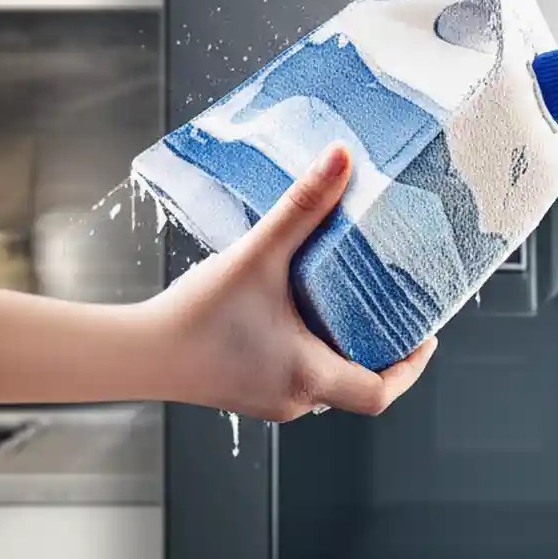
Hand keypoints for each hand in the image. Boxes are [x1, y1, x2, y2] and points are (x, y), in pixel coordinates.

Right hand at [142, 141, 437, 421]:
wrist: (132, 353)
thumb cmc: (193, 315)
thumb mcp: (257, 254)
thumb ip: (302, 207)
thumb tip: (342, 158)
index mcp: (310, 377)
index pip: (381, 394)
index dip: (411, 367)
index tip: (425, 335)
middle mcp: (295, 399)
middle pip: (359, 386)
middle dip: (381, 350)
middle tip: (393, 309)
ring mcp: (269, 400)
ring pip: (327, 381)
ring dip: (344, 348)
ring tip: (352, 304)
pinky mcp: (247, 391)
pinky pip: (296, 376)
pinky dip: (311, 350)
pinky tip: (302, 313)